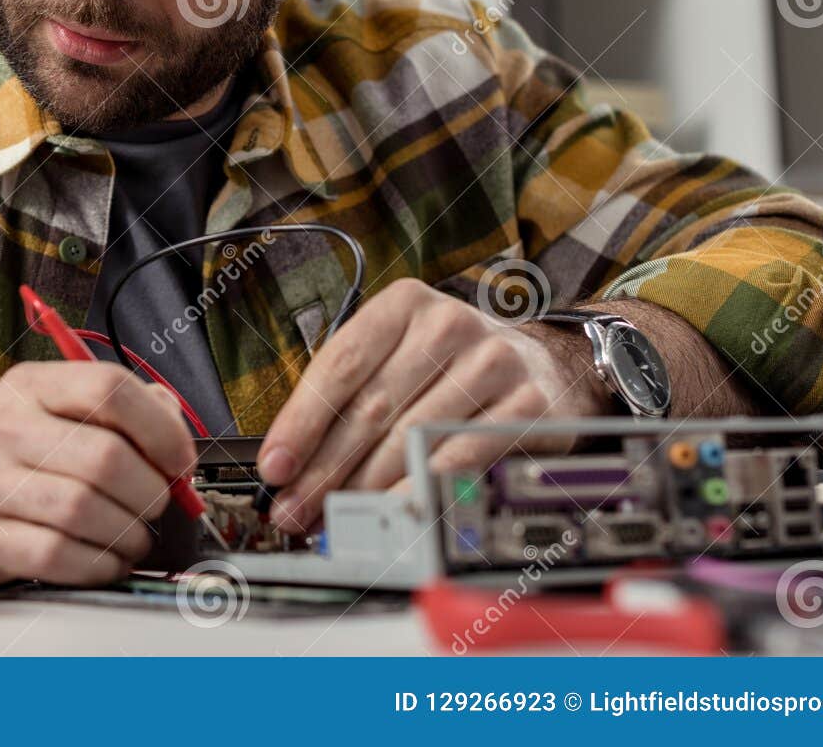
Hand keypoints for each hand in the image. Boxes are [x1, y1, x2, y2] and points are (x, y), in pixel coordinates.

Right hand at [0, 361, 196, 589]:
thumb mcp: (44, 409)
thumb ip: (111, 408)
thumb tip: (173, 426)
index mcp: (28, 386)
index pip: (108, 388)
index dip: (161, 427)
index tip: (178, 458)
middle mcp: (2, 428)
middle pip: (106, 457)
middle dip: (151, 491)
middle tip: (156, 504)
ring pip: (85, 510)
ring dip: (128, 532)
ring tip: (132, 535)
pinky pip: (58, 556)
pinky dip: (97, 564)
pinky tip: (104, 559)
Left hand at [258, 278, 609, 531]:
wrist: (548, 363)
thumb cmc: (451, 364)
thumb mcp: (398, 353)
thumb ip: (348, 393)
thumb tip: (292, 460)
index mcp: (404, 304)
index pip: (340, 364)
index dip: (301, 420)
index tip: (274, 466)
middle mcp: (448, 325)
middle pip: (371, 407)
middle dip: (324, 468)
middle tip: (293, 509)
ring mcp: (493, 363)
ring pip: (412, 437)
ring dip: (365, 488)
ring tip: (333, 519)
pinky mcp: (528, 405)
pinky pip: (461, 457)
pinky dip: (422, 490)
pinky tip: (393, 514)